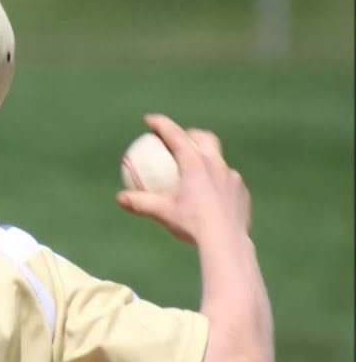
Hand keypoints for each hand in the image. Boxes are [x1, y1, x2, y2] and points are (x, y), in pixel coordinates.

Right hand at [116, 114, 251, 244]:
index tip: (149, 120)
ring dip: (206, 160)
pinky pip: (228, 182)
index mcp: (196, 164)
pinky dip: (217, 183)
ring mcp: (232, 178)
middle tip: (179, 140)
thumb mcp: (162, 213)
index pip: (175, 135)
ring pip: (218, 161)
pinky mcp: (242, 192)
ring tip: (196, 172)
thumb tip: (119, 198)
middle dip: (191, 134)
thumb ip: (140, 203)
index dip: (161, 124)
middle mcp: (216, 165)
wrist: (226, 241)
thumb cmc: (192, 224)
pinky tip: (212, 198)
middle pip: (204, 138)